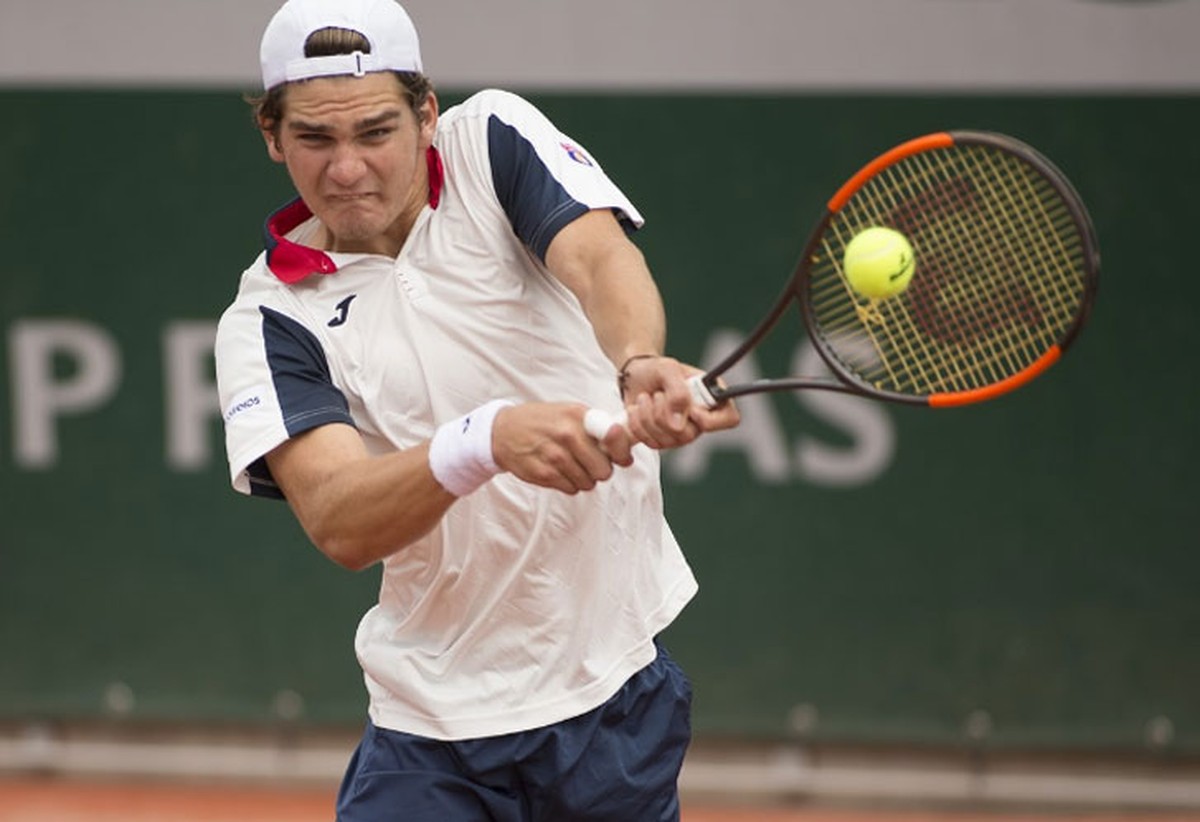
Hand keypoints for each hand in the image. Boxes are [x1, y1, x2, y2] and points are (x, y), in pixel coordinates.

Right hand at [491, 402, 635, 494]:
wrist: (502, 431)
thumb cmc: (542, 422)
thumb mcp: (569, 412)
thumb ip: (595, 426)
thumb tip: (624, 444)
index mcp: (578, 416)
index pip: (614, 437)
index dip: (622, 452)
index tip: (622, 458)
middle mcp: (568, 435)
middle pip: (604, 470)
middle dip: (601, 469)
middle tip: (591, 463)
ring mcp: (555, 456)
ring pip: (588, 483)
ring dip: (584, 478)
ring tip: (571, 465)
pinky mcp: (543, 474)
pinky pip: (572, 489)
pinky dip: (569, 484)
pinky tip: (559, 471)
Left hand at [620, 356, 739, 448]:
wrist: (635, 376)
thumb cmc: (656, 369)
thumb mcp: (668, 369)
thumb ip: (677, 392)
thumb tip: (677, 425)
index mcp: (712, 397)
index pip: (730, 419)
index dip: (710, 420)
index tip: (690, 408)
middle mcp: (700, 419)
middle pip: (689, 435)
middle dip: (664, 414)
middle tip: (657, 394)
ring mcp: (681, 433)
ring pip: (667, 441)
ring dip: (647, 417)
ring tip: (645, 398)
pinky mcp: (661, 440)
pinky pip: (650, 443)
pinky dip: (637, 425)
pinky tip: (637, 410)